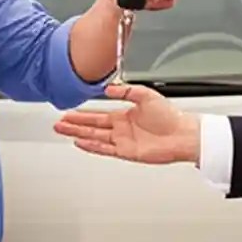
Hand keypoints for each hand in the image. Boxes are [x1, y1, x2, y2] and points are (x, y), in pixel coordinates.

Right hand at [53, 83, 200, 164]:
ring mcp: (123, 141)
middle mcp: (121, 128)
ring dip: (78, 134)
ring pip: (94, 137)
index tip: (69, 113)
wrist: (182, 134)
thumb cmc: (170, 116)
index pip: (97, 114)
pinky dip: (92, 146)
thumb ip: (126, 91)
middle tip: (59, 123)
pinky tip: (80, 143)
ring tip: (63, 131)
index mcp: (125, 115)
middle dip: (74, 124)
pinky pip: (105, 149)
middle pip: (92, 126)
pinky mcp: (127, 152)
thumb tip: (108, 89)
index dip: (82, 114)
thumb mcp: (146, 95)